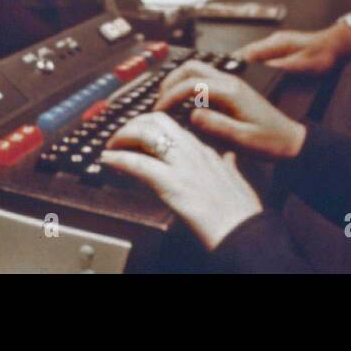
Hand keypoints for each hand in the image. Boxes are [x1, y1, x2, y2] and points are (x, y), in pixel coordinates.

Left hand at [101, 113, 261, 249]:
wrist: (243, 229)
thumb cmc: (241, 211)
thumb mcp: (236, 177)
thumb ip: (228, 163)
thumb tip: (227, 157)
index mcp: (205, 149)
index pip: (172, 126)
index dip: (150, 125)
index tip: (139, 132)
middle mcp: (191, 151)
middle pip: (156, 121)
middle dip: (133, 124)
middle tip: (120, 135)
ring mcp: (181, 165)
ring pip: (145, 134)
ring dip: (122, 136)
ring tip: (111, 146)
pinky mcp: (171, 183)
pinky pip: (138, 164)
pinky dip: (118, 159)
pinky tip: (107, 160)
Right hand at [153, 60, 306, 158]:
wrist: (291, 140)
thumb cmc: (270, 142)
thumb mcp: (242, 139)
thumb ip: (216, 126)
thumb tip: (192, 114)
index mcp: (231, 92)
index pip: (191, 84)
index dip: (170, 96)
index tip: (158, 111)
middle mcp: (230, 82)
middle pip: (191, 67)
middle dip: (170, 81)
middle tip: (158, 102)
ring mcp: (231, 83)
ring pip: (197, 70)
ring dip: (178, 81)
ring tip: (166, 102)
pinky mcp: (231, 89)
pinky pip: (204, 79)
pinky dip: (188, 86)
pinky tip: (184, 103)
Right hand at [233, 24, 350, 73]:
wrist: (338, 45)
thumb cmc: (324, 54)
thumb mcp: (302, 64)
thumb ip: (281, 66)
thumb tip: (263, 69)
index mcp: (276, 43)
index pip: (248, 52)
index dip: (233, 62)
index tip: (221, 71)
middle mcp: (274, 41)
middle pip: (247, 53)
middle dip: (234, 64)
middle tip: (222, 78)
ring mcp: (278, 44)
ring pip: (254, 54)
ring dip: (244, 64)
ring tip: (233, 78)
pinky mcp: (282, 49)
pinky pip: (262, 56)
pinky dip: (254, 64)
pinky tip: (253, 75)